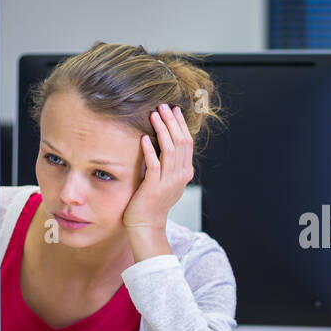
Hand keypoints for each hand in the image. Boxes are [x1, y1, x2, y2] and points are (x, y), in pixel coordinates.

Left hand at [123, 103, 193, 230]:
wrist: (147, 225)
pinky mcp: (154, 187)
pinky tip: (144, 139)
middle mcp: (180, 175)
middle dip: (172, 122)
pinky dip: (150, 150)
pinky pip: (154, 165)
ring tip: (154, 115)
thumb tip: (163, 142)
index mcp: (185, 172)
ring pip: (170, 150)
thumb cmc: (152, 202)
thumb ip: (168, 164)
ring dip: (162, 130)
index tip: (174, 110)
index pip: (187, 143)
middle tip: (164, 106)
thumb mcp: (166, 180)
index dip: (181, 125)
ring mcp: (169, 182)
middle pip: (181, 143)